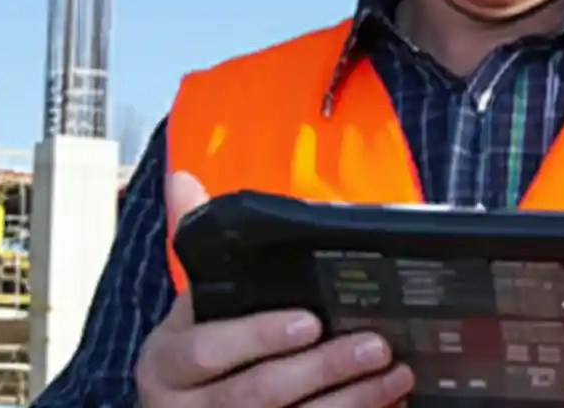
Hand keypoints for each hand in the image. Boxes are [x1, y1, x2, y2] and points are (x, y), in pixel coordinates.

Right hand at [134, 172, 414, 405]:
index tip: (309, 321)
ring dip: (351, 401)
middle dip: (322, 369)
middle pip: (258, 393)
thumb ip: (192, 240)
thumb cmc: (201, 352)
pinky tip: (388, 404)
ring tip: (396, 375)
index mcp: (168, 362)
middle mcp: (189, 407)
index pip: (208, 349)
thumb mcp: (192, 304)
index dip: (258, 336)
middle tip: (375, 345)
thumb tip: (182, 177)